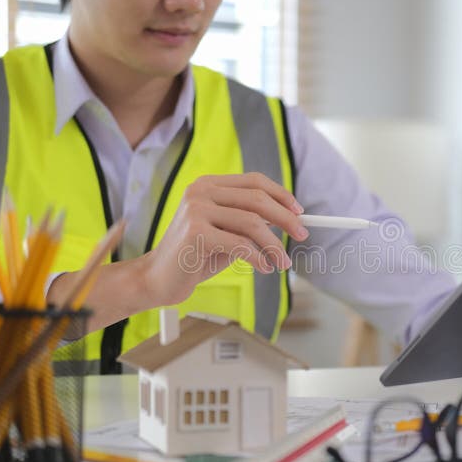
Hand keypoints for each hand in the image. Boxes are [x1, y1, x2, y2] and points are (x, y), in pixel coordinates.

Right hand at [140, 172, 308, 306]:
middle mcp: (201, 191)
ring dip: (274, 245)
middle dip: (286, 217)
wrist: (158, 280)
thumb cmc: (196, 257)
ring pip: (252, 223)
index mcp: (208, 185)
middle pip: (257, 199)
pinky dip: (258, 258)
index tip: (299, 212)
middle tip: (303, 234)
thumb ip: (249, 222)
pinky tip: (264, 268)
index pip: (254, 181)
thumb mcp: (226, 233)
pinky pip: (241, 245)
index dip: (281, 194)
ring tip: (283, 263)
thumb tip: (288, 217)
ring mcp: (196, 209)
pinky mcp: (196, 232)